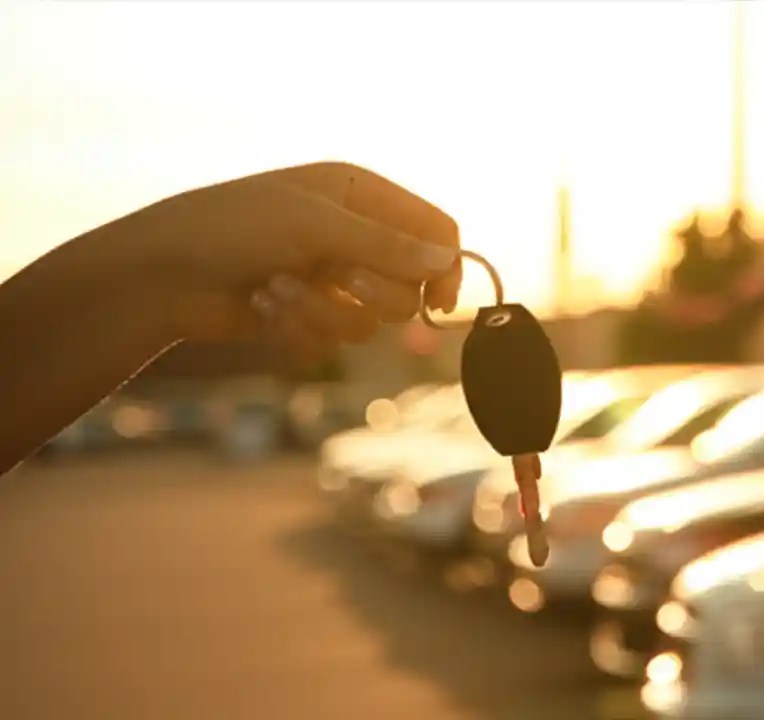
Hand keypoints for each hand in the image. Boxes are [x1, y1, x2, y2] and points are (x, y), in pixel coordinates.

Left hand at [123, 162, 460, 355]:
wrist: (160, 275)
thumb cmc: (231, 229)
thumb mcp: (314, 227)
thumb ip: (386, 245)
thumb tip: (447, 261)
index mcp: (361, 193)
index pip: (435, 230)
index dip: (446, 266)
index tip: (440, 302)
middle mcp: (354, 234)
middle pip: (413, 284)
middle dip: (374, 291)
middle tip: (341, 279)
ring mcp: (332, 277)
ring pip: (374, 321)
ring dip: (324, 312)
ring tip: (277, 289)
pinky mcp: (310, 315)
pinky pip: (337, 339)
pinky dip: (300, 328)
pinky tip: (262, 305)